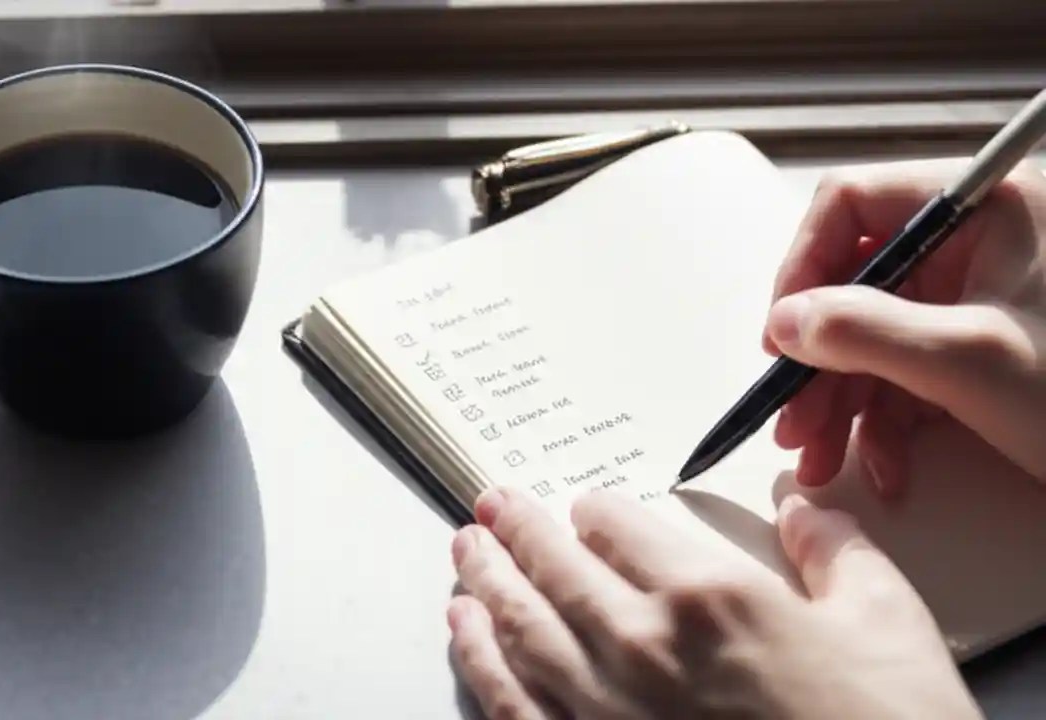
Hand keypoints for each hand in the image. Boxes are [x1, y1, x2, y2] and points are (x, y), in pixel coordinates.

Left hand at [448, 487, 981, 719]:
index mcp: (706, 595)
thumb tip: (805, 509)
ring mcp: (608, 707)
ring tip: (464, 550)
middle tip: (490, 505)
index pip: (617, 524)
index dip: (596, 509)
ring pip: (521, 626)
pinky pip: (513, 701)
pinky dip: (480, 659)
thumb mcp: (887, 620)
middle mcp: (642, 644)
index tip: (587, 507)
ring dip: (484, 580)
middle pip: (554, 566)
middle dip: (516, 529)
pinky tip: (464, 632)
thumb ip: (836, 549)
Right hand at [762, 159, 1045, 496]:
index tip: (782, 335)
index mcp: (988, 206)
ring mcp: (982, 296)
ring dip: (843, 403)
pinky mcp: (985, 347)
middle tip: (792, 419)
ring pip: (877, 335)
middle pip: (859, 282)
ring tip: (819, 460)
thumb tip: (786, 321)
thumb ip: (865, 331)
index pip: (852, 202)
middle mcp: (979, 241)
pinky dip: (888, 421)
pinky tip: (882, 467)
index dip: (803, 268)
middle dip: (821, 362)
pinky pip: (911, 371)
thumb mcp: (970, 363)